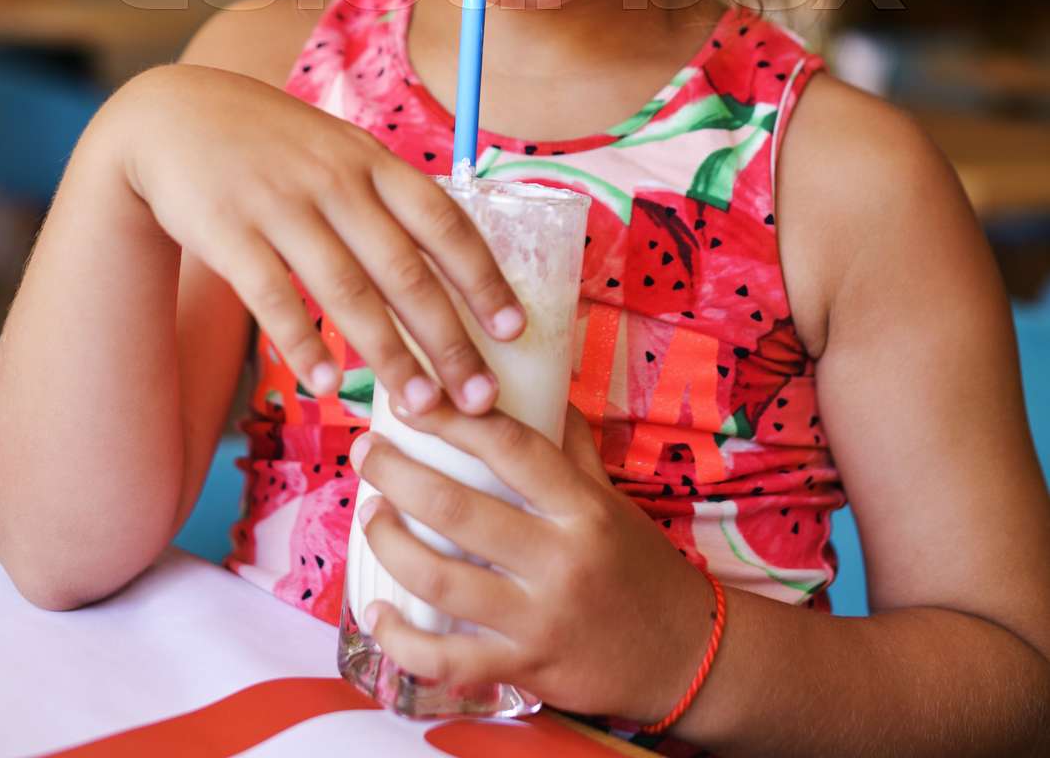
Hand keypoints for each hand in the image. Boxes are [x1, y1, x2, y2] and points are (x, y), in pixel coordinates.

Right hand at [105, 63, 526, 413]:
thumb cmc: (275, 144)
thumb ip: (389, 199)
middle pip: (406, 270)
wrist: (177, 114)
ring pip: (348, 292)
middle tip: (480, 399)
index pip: (445, 223)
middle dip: (449, 339)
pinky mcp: (230, 231)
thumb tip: (455, 262)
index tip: (514, 330)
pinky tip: (327, 386)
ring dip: (390, 357)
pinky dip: (303, 344)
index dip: (483, 279)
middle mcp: (337, 182)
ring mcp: (283, 206)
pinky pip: (273, 297)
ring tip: (422, 409)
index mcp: (373, 163)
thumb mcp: (341, 150)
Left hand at [350, 398, 714, 722]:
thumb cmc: (640, 565)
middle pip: (460, 509)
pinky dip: (402, 638)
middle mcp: (560, 557)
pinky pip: (448, 659)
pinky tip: (378, 612)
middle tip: (366, 453)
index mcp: (582, 507)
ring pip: (442, 580)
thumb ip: (571, 446)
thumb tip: (540, 383)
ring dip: (391, 544)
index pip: (510, 447)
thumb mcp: (611, 498)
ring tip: (370, 517)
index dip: (453, 419)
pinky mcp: (525, 668)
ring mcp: (540, 617)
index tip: (409, 400)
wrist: (686, 654)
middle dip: (398, 475)